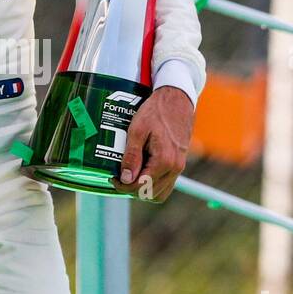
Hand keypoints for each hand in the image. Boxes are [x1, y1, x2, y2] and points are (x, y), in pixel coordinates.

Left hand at [113, 86, 194, 201]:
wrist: (177, 100)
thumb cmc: (156, 111)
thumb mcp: (138, 130)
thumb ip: (132, 156)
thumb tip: (126, 179)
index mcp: (164, 160)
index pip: (141, 186)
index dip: (123, 186)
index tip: (112, 177)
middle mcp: (175, 168)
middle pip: (149, 194)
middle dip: (131, 189)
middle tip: (118, 177)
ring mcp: (179, 167)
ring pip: (159, 193)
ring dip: (143, 190)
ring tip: (129, 177)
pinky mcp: (179, 164)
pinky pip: (166, 184)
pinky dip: (153, 185)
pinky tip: (141, 173)